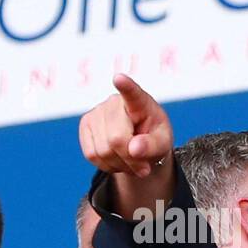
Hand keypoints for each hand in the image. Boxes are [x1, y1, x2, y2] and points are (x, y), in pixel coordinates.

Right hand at [78, 73, 174, 216]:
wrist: (140, 143)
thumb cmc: (154, 137)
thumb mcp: (163, 143)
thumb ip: (153, 145)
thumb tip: (134, 149)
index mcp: (140, 102)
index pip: (133, 93)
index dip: (126, 86)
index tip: (120, 79)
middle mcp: (114, 102)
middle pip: (116, 140)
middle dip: (131, 160)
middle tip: (144, 168)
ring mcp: (96, 112)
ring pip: (102, 151)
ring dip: (120, 165)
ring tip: (131, 162)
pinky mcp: (85, 125)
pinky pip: (91, 155)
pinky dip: (107, 165)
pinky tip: (117, 160)